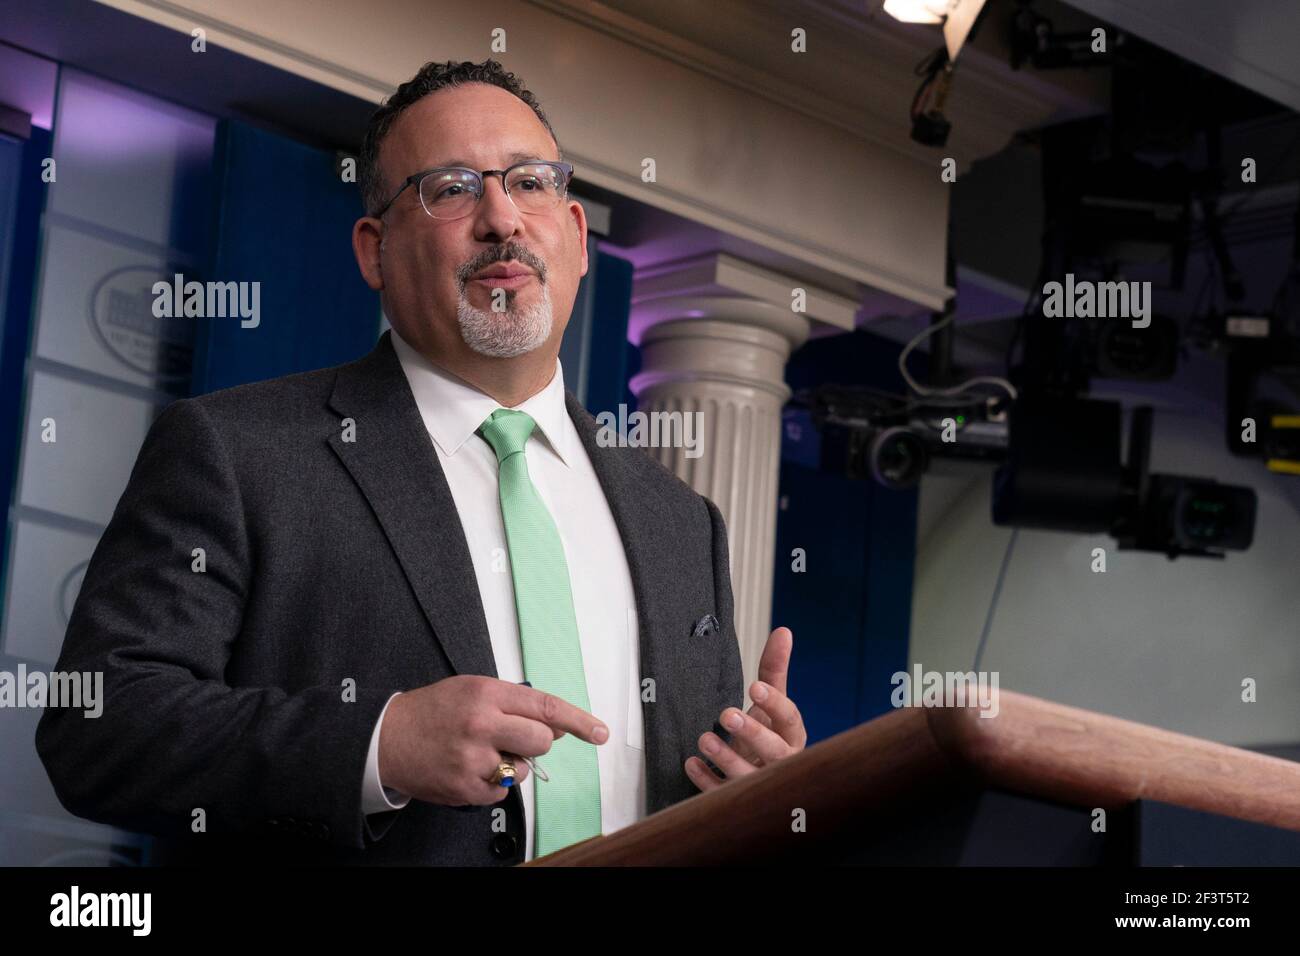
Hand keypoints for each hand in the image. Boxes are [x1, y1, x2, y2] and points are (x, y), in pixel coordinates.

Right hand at [378, 676, 608, 805]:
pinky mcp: (466, 787)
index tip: (600, 733)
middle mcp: (482, 724)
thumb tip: (558, 725)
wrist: (387, 738)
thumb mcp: (473, 689)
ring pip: (523, 768)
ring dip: (511, 763)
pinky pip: (503, 791)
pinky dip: (493, 783)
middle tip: (512, 737)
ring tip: (480, 752)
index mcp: (487, 694)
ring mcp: (474, 758)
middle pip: (542, 741)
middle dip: (535, 742)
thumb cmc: (433, 711)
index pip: (546, 707)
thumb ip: (515, 703)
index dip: (579, 721)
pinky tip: (469, 768)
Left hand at [684, 626, 805, 791]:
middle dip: (752, 733)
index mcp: (792, 736)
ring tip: (704, 739)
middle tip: (727, 715)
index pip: (790, 720)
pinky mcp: (738, 801)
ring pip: (749, 777)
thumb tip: (784, 631)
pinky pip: (723, 796)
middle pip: (774, 751)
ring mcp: (760, 784)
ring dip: (726, 757)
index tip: (755, 687)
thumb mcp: (771, 703)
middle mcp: (781, 763)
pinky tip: (692, 764)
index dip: (775, 705)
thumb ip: (775, 669)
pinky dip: (707, 780)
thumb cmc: (769, 734)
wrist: (761, 776)